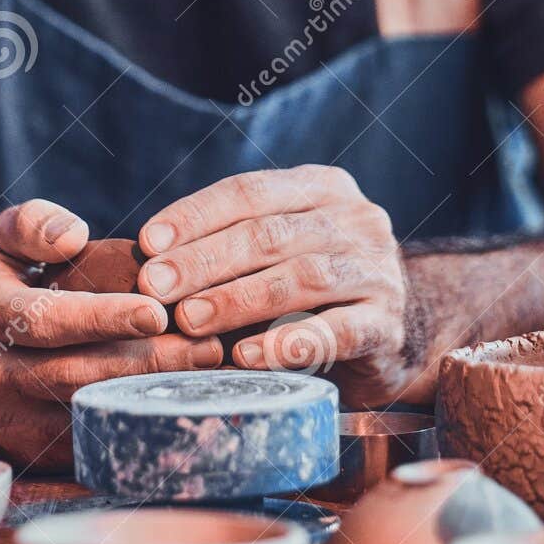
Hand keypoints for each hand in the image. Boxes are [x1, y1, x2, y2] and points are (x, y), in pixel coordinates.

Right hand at [0, 201, 222, 470]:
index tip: (157, 312)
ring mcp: (9, 421)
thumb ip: (33, 224)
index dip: (103, 318)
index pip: (47, 318)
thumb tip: (74, 234)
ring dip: (149, 397)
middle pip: (76, 374)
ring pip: (87, 415)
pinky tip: (179, 406)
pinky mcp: (31, 453)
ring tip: (206, 377)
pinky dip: (136, 426)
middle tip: (208, 347)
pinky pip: (89, 445)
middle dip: (147, 363)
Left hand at [136, 166, 409, 406]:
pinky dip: (289, 342)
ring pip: (301, 277)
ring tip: (191, 320)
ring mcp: (377, 270)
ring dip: (238, 299)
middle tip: (156, 286)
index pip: (250, 191)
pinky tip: (248, 356)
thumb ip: (232, 243)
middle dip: (205, 259)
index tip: (148, 243)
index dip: (196, 215)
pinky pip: (336, 331)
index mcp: (322, 187)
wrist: (394, 328)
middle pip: (270, 233)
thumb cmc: (315, 285)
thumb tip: (151, 261)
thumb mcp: (280, 247)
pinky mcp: (387, 325)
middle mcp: (355, 220)